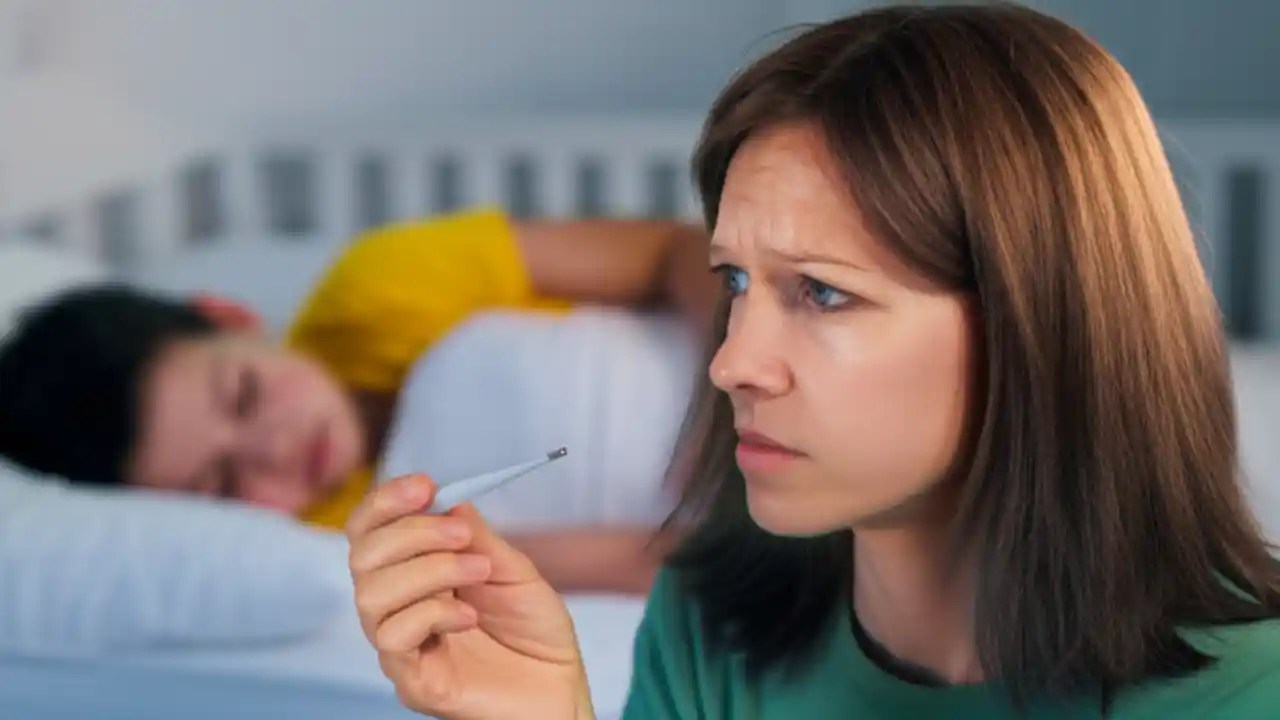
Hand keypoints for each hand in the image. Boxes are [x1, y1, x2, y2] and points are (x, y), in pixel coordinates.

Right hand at [346, 474, 594, 719]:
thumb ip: (477, 537)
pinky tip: (470, 617)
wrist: (561, 689)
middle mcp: (398, 609)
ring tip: (479, 570)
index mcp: (413, 575)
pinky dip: (432, 613)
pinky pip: (393, 637)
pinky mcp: (413, 681)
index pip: (369, 532)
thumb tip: (448, 498)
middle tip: (463, 535)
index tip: (426, 486)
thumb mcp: (513, 570)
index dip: (386, 502)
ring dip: (430, 569)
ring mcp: (401, 647)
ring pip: (371, 595)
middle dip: (413, 532)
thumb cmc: (536, 632)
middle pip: (362, 556)